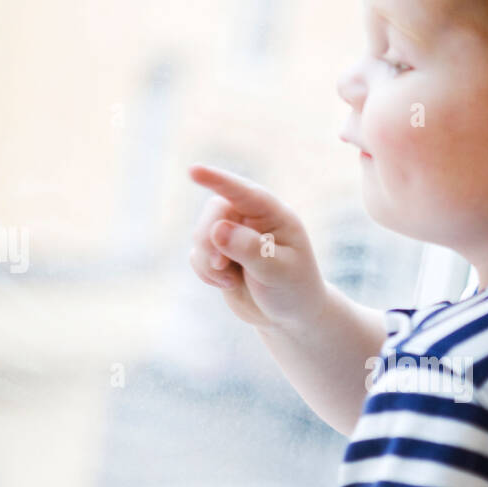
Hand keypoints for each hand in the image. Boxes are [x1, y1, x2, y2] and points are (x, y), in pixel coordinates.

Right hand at [187, 164, 328, 331]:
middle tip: (220, 266)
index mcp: (274, 214)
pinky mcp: (219, 253)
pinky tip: (227, 283)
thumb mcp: (278, 272)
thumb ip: (249, 249)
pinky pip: (196, 256)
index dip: (218, 180)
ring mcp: (233, 235)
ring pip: (201, 235)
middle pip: (214, 212)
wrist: (289, 316)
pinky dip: (205, 273)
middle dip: (209, 240)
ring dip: (208, 262)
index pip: (243, 192)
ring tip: (230, 280)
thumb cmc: (293, 290)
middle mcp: (251, 219)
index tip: (194, 170)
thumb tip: (217, 228)